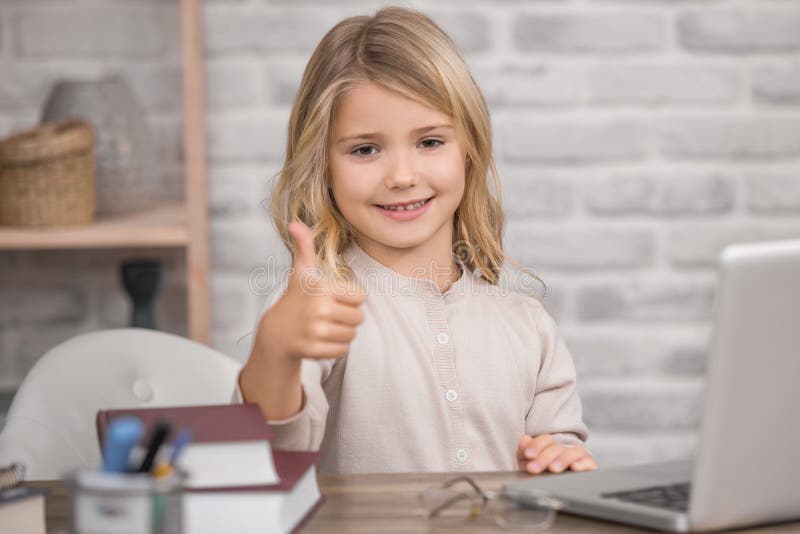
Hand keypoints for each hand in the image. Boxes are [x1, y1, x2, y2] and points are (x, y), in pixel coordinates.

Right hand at [262, 221, 365, 361]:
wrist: (276, 332)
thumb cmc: (296, 299)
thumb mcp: (301, 272)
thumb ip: (304, 247)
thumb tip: (294, 223)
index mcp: (321, 288)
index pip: (360, 297)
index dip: (350, 299)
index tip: (334, 298)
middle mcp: (319, 309)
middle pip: (359, 318)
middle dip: (348, 317)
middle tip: (330, 315)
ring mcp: (315, 331)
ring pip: (352, 335)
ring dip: (342, 332)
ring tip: (325, 326)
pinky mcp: (314, 350)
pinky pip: (342, 350)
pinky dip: (335, 347)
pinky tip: (321, 339)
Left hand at [517, 434, 597, 474]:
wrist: (559, 494)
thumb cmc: (542, 476)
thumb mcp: (529, 465)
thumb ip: (524, 452)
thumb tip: (524, 439)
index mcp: (550, 447)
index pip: (546, 439)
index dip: (536, 446)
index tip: (528, 456)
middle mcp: (564, 450)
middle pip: (557, 447)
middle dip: (544, 458)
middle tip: (534, 468)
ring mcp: (577, 458)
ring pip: (573, 451)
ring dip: (562, 459)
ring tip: (553, 469)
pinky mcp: (589, 467)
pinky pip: (588, 462)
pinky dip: (582, 463)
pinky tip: (574, 468)